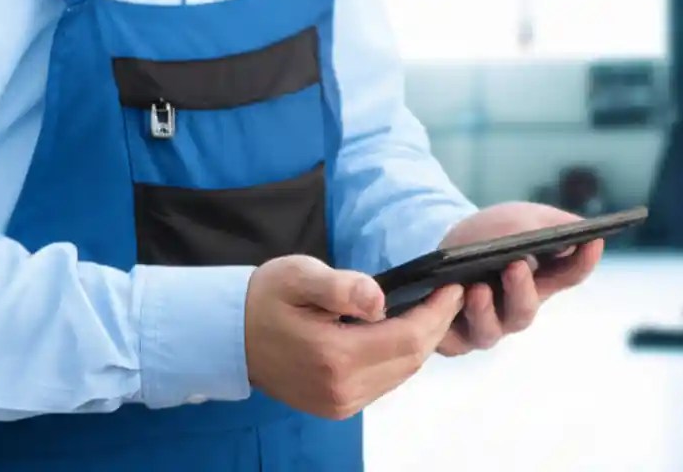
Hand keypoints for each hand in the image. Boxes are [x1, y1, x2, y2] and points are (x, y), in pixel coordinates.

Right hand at [245, 255, 463, 419]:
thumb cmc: (266, 298)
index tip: (453, 287)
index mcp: (334, 357)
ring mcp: (339, 403)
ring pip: (402, 373)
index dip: (437, 313)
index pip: (408, 339)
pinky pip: (385, 381)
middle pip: (411, 359)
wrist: (229, 335)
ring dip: (423, 342)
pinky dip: (403, 356)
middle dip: (437, 325)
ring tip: (436, 310)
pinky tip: (408, 331)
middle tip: (453, 295)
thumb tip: (380, 300)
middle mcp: (341, 389)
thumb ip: (341, 286)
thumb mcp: (298, 276)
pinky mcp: (337, 406)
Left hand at [435, 202, 602, 356]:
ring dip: (483, 311)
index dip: (584, 260)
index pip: (570, 275)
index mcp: (542, 281)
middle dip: (521, 289)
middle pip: (525, 310)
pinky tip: (444, 299)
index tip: (593, 240)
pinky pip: (450, 340)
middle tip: (515, 265)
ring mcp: (486, 325)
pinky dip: (446, 322)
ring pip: (489, 331)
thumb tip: (580, 230)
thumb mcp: (522, 218)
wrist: (447, 245)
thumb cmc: (493, 232)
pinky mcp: (453, 336)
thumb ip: (551, 224)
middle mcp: (517, 309)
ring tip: (477, 288)